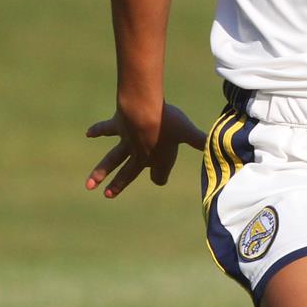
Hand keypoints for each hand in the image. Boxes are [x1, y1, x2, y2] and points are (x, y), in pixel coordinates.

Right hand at [84, 102, 207, 197]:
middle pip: (128, 173)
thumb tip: (218, 148)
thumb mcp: (187, 131)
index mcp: (156, 159)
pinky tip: (88, 133)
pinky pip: (106, 129)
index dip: (160, 176)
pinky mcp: (117, 126)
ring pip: (111, 160)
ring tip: (89, 185)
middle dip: (119, 184)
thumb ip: (201, 141)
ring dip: (100, 171)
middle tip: (108, 195)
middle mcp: (138, 154)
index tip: (160, 178)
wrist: (143, 111)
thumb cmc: (167, 123)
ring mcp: (125, 141)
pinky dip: (97, 130)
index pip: (158, 175)